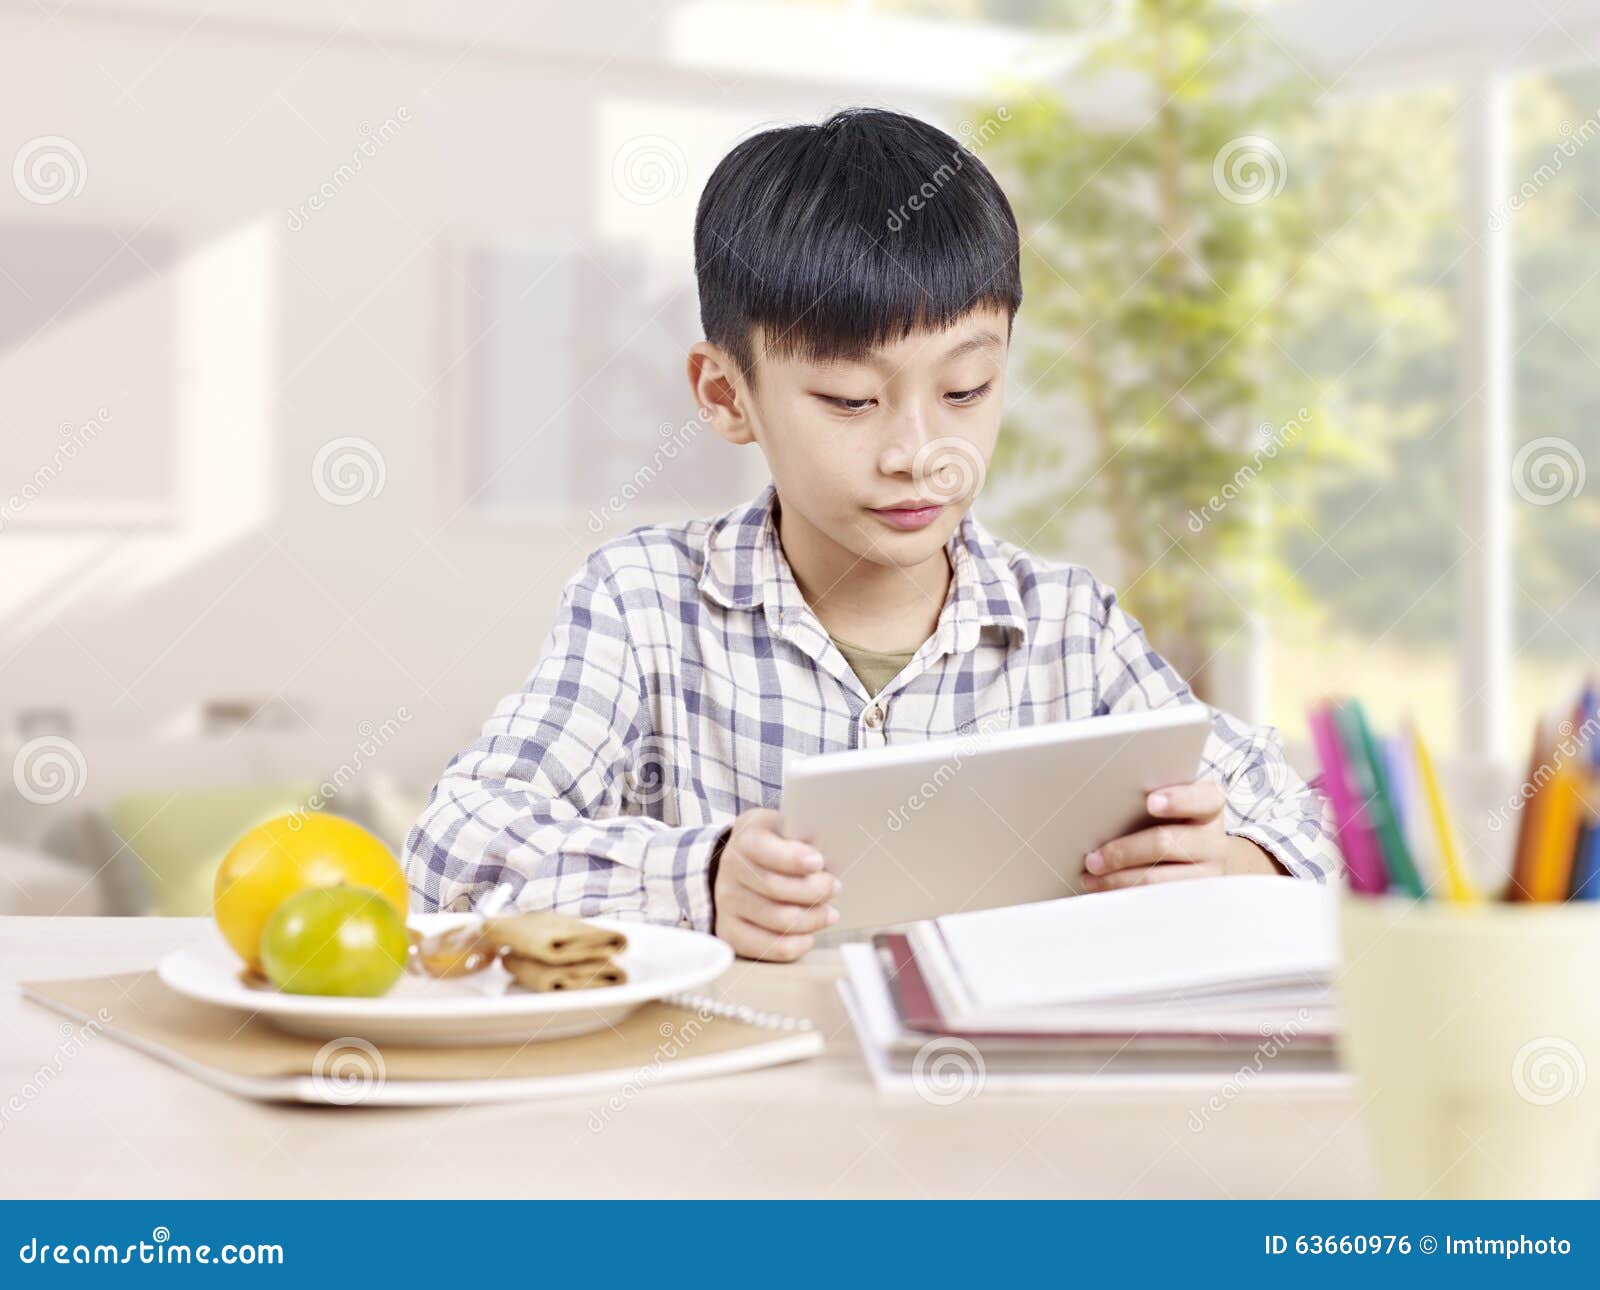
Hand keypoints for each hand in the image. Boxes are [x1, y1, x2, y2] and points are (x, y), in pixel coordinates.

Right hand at [711, 808, 839, 961]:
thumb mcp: (786, 829)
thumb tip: (833, 851)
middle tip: (834, 888)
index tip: (818, 862)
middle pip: (775, 888)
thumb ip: (804, 836)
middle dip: (814, 891)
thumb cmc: (777, 846)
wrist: (742, 864)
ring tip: (829, 913)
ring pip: (777, 920)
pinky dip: (796, 944)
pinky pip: (767, 947)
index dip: (793, 859)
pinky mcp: (729, 931)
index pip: (765, 850)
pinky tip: (809, 935)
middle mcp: (731, 869)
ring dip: (812, 919)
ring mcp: (726, 902)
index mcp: (746, 838)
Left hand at [1081, 780, 1286, 892]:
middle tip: (1092, 860)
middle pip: (1166, 843)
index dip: (1177, 800)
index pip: (1202, 798)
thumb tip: (1100, 809)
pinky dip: (1126, 896)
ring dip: (1118, 880)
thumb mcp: (1169, 808)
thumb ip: (1147, 802)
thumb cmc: (1170, 825)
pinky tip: (1106, 893)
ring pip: (1159, 879)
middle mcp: (1214, 840)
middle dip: (1124, 852)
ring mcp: (1209, 873)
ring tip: (1090, 879)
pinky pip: (1158, 901)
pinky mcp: (1196, 899)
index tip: (1150, 802)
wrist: (1197, 862)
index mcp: (1208, 805)